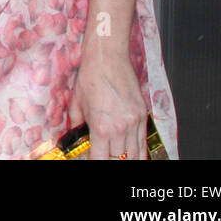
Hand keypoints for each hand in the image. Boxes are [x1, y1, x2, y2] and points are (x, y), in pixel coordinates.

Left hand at [68, 44, 147, 159]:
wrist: (108, 57)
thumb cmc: (91, 76)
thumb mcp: (76, 104)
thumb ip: (77, 126)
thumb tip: (77, 139)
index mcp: (101, 127)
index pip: (100, 160)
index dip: (93, 162)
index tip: (89, 159)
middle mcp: (121, 129)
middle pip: (118, 160)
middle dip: (108, 160)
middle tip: (100, 155)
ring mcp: (134, 123)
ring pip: (135, 155)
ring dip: (125, 159)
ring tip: (116, 156)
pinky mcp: (142, 116)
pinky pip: (143, 142)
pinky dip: (137, 151)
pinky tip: (130, 153)